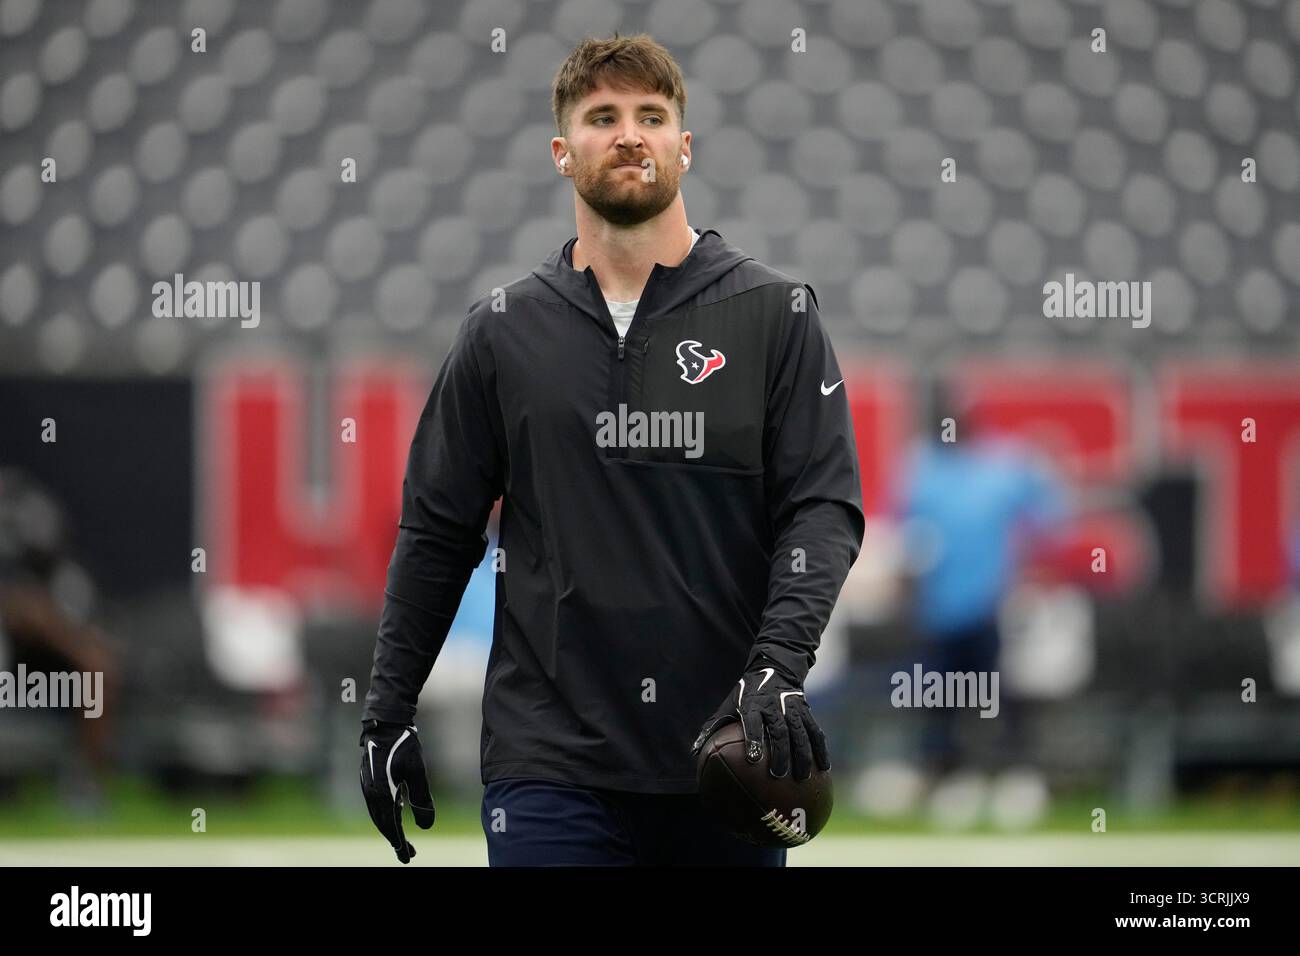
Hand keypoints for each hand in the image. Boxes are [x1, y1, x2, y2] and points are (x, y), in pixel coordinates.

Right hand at [359, 720, 435, 862]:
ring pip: (378, 815)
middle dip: (395, 840)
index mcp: (381, 793)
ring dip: (390, 828)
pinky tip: (398, 811)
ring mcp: (367, 786)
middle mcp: (370, 793)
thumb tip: (426, 826)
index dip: (399, 843)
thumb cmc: (403, 744)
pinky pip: (376, 804)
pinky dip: (386, 814)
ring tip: (403, 839)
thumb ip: (421, 798)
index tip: (408, 857)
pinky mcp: (368, 779)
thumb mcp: (417, 771)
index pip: (390, 826)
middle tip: (409, 854)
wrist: (385, 722)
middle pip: (382, 824)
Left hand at [690, 662, 830, 779]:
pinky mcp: (806, 712)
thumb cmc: (746, 694)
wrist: (774, 669)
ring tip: (802, 777)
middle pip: (779, 731)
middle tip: (778, 775)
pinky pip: (816, 732)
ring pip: (800, 733)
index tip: (753, 759)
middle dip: (780, 753)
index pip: (753, 722)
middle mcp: (774, 706)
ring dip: (802, 755)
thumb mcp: (728, 704)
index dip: (754, 739)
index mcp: (753, 704)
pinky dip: (820, 749)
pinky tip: (824, 768)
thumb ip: (713, 726)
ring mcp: (793, 709)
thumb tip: (693, 751)